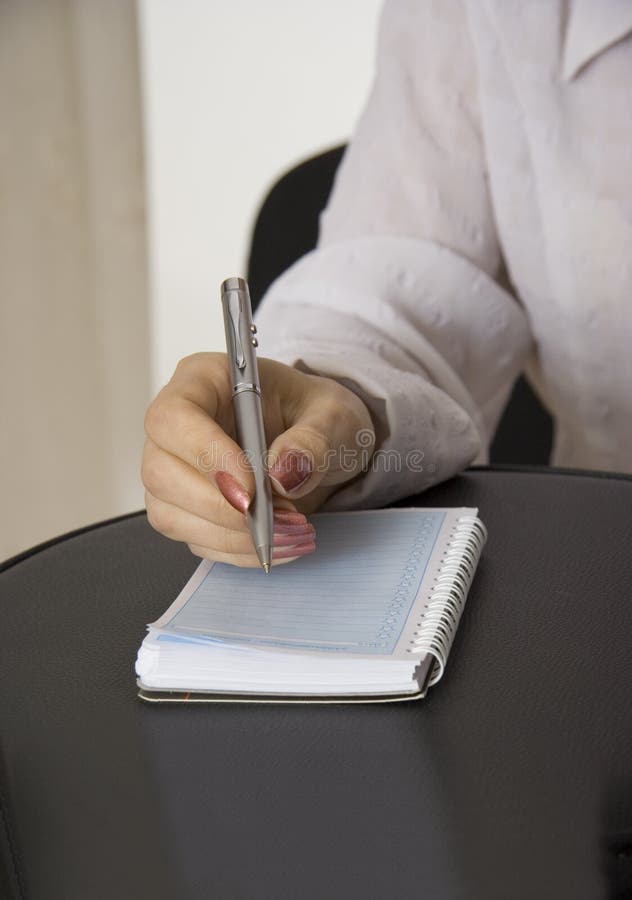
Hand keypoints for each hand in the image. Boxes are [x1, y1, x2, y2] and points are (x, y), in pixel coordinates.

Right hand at [142, 353, 374, 566]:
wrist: (325, 447)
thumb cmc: (319, 416)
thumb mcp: (334, 415)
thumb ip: (314, 439)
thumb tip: (283, 473)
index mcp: (204, 381)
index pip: (174, 417)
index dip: (205, 455)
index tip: (252, 489)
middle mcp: (178, 427)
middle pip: (160, 471)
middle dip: (218, 506)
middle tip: (277, 518)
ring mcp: (176, 471)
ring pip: (169, 513)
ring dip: (230, 535)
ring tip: (289, 531)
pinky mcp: (188, 510)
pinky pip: (196, 540)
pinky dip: (239, 551)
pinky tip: (278, 543)